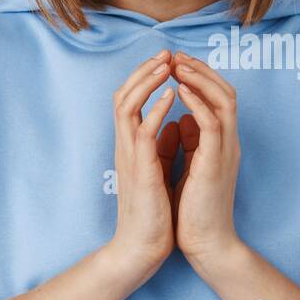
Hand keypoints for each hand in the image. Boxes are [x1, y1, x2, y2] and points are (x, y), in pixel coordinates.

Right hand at [108, 48, 181, 279]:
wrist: (143, 247)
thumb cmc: (154, 213)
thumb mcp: (160, 170)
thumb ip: (164, 145)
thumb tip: (176, 123)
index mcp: (132, 146)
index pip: (131, 100)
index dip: (147, 77)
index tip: (169, 61)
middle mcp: (125, 146)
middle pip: (124, 94)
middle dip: (145, 70)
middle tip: (166, 52)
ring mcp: (129, 156)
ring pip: (126, 105)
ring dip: (147, 81)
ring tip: (166, 64)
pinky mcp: (139, 170)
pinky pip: (142, 131)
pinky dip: (155, 110)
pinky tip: (171, 96)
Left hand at [168, 51, 242, 266]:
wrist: (206, 244)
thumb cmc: (195, 211)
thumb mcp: (190, 168)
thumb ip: (189, 143)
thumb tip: (179, 120)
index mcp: (221, 144)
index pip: (218, 98)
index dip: (199, 77)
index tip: (174, 64)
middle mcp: (228, 143)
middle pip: (226, 91)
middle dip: (200, 70)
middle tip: (175, 56)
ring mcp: (226, 152)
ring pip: (224, 101)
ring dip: (200, 79)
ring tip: (177, 65)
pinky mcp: (216, 163)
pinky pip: (212, 124)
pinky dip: (198, 103)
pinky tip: (181, 92)